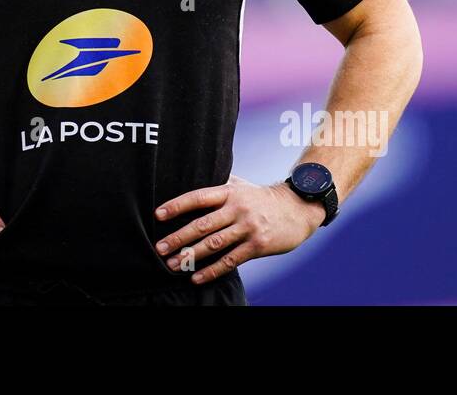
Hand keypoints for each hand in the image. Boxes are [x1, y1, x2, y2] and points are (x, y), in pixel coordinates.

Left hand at [153, 174, 323, 283]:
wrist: (297, 209)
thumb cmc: (262, 198)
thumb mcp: (241, 185)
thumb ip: (218, 184)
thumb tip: (190, 178)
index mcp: (230, 192)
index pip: (198, 197)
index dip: (177, 205)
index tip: (159, 215)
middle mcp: (237, 208)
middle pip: (202, 224)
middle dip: (179, 237)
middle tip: (160, 247)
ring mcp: (248, 227)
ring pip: (214, 244)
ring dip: (191, 256)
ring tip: (173, 264)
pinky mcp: (258, 246)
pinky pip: (230, 260)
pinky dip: (212, 270)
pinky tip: (197, 277)